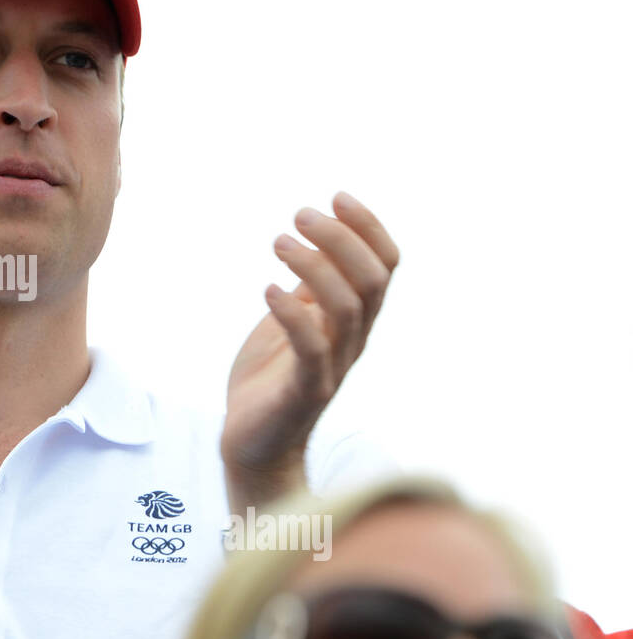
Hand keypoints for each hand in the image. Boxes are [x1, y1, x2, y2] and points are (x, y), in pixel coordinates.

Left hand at [221, 192, 399, 507]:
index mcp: (354, 320)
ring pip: (346, 307)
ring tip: (278, 241)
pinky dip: (291, 313)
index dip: (369, 227)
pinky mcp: (305, 391)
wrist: (252, 442)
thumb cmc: (271, 377)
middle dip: (340, 238)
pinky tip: (267, 289)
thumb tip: (317, 241)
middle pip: (371, 279)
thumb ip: (311, 288)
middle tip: (300, 215)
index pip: (385, 265)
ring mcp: (332, 366)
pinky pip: (311, 348)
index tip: (337, 196)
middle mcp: (353, 340)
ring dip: (314, 265)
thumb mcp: (293, 320)